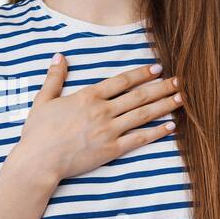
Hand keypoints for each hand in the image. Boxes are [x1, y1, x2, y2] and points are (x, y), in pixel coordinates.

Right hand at [13, 56, 180, 184]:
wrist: (39, 161)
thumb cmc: (38, 132)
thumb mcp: (43, 100)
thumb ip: (54, 78)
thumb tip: (60, 56)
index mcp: (88, 96)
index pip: (122, 81)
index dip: (141, 74)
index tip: (157, 68)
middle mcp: (102, 111)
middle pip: (138, 96)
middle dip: (161, 87)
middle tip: (179, 80)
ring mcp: (109, 131)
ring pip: (143, 114)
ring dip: (164, 105)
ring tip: (181, 98)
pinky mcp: (111, 150)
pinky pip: (139, 139)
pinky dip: (157, 132)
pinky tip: (171, 126)